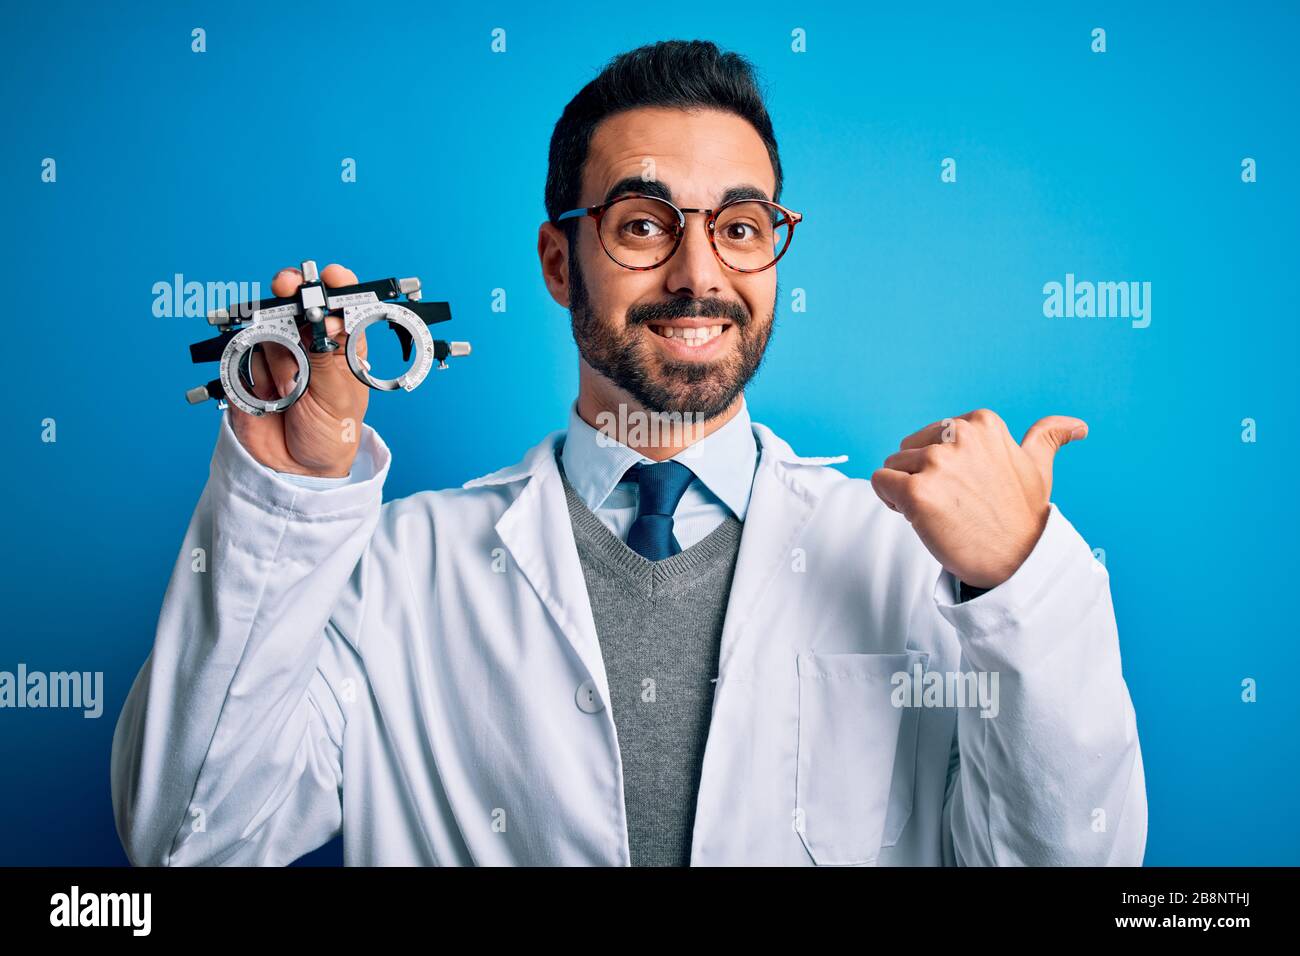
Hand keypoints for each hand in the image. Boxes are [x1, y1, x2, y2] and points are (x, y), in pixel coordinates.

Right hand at [229, 263, 370, 477]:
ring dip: (278, 355)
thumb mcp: (339, 397)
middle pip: (298, 301)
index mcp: (343, 344)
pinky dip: (254, 371)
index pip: (342, 303)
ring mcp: (277, 350)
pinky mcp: (248, 365)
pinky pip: (244, 352)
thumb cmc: (331, 432)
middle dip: (292, 292)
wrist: (295, 468)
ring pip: (269, 328)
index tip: (330, 275)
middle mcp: (309, 341)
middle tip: (287, 287)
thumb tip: (329, 318)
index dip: (337, 285)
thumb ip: (331, 357)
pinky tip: (268, 394)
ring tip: (291, 391)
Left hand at [870, 409, 1087, 588]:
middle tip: (954, 504)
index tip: (967, 488)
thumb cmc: (1022, 518)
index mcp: (982, 424)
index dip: (941, 465)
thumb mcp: (1038, 469)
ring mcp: (936, 463)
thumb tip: (1077, 425)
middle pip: (909, 449)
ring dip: (906, 491)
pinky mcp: (916, 492)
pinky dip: (890, 500)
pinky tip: (919, 518)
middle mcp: (958, 436)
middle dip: (921, 475)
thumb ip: (1047, 438)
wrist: (1016, 564)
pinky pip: (880, 482)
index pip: (933, 434)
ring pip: (893, 466)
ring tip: (941, 513)